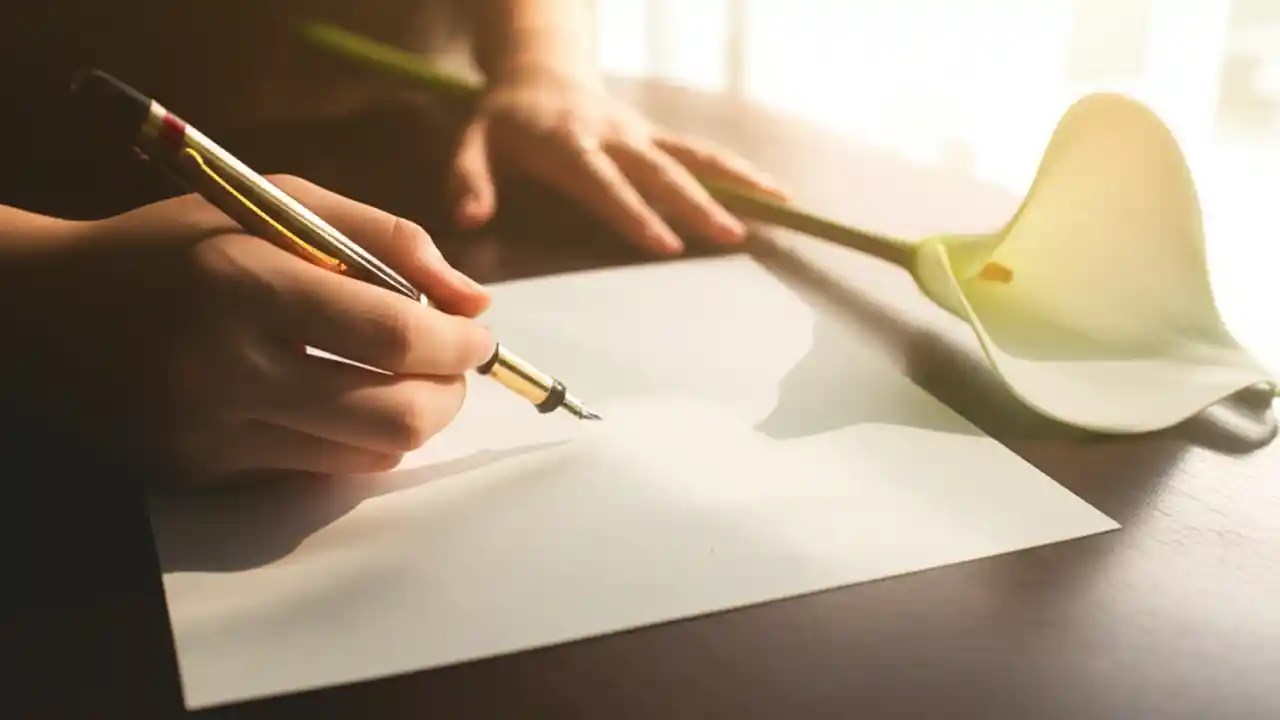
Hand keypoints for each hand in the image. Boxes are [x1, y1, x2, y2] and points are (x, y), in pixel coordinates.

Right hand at [3, 177, 491, 484]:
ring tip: (407, 381)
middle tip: (452, 366)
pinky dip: (353, 441)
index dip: (456, 343)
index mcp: (242, 283)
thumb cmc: (176, 243)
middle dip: (449, 393)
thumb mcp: (276, 204)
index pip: (390, 335)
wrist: (48, 314)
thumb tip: (473, 302)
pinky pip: (317, 473)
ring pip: (366, 456)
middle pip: (394, 415)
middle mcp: (224, 369)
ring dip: (412, 420)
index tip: (476, 334)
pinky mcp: (202, 475)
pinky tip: (343, 403)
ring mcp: (211, 434)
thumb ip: (385, 239)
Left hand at [449, 65, 787, 254]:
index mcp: (567, 144)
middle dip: (698, 202)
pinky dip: (739, 170)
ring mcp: (640, 134)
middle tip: (732, 235)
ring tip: (777, 205)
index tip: (666, 243)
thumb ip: (469, 181)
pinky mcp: (657, 136)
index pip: (605, 182)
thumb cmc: (502, 120)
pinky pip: (702, 151)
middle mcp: (612, 137)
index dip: (635, 212)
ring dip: (735, 179)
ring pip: (694, 154)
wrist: (537, 70)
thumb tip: (471, 219)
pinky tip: (774, 192)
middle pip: (661, 170)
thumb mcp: (471, 144)